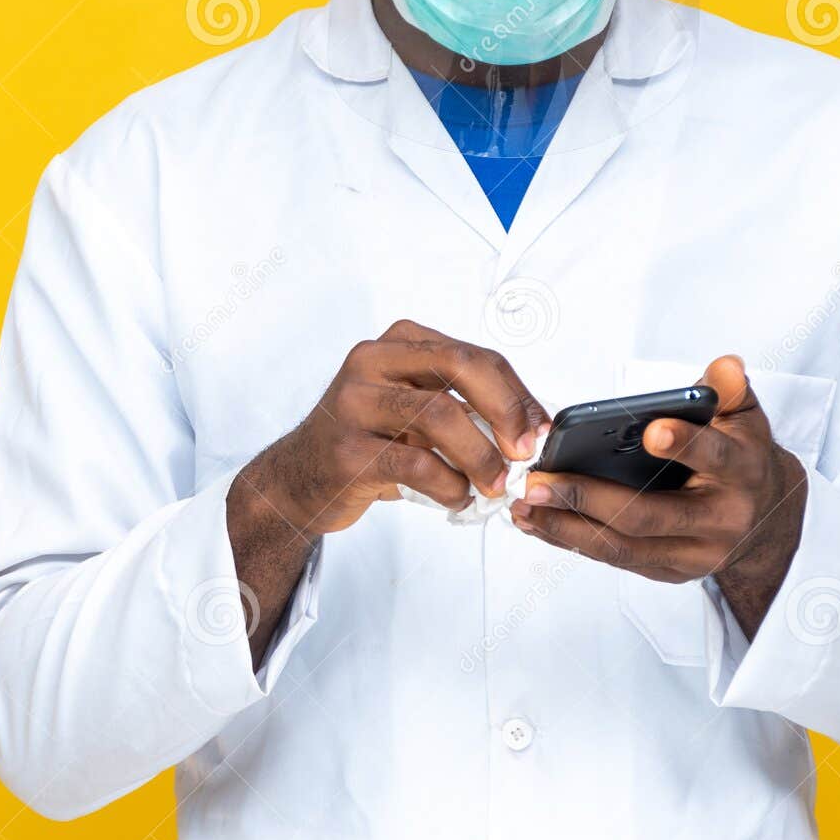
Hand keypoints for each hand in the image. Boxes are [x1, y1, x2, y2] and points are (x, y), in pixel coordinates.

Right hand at [236, 319, 550, 537]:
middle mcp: (371, 361)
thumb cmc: (369, 443)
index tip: (541, 431)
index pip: (473, 355)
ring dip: (480, 455)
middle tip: (525, 452)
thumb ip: (463, 407)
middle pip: (459, 367)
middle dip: (504, 410)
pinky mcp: (345, 449)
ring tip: (494, 485)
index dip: (517, 394)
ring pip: (438, 414)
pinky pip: (414, 463)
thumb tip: (531, 429)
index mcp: (397, 342)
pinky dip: (447, 484)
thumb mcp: (414, 411)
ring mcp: (353, 402)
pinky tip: (457, 498)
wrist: (299, 480)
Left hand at [508, 356, 807, 635]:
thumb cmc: (742, 458)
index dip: (685, 445)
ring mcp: (693, 554)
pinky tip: (537, 523)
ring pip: (623, 547)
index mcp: (742, 473)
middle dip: (589, 498)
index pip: (714, 458)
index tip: (652, 431)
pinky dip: (572, 541)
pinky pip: (615, 559)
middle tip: (540, 481)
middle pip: (648, 515)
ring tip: (524, 505)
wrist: (767, 520)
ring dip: (567, 527)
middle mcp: (720, 521)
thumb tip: (723, 366)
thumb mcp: (746, 417)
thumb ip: (730, 389)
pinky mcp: (669, 572)